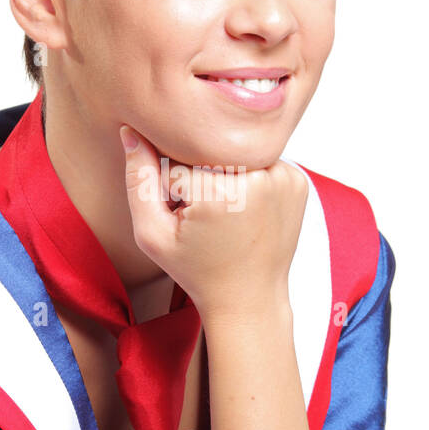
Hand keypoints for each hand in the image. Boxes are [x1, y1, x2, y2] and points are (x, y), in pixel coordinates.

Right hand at [119, 125, 307, 321]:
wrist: (249, 298)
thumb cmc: (197, 271)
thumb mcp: (153, 234)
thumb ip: (139, 181)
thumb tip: (131, 131)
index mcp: (221, 192)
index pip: (176, 161)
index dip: (169, 189)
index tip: (182, 218)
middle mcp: (260, 177)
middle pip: (207, 151)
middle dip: (197, 176)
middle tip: (204, 216)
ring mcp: (285, 177)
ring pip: (233, 152)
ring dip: (222, 173)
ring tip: (225, 213)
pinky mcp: (297, 180)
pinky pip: (258, 160)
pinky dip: (247, 177)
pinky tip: (245, 209)